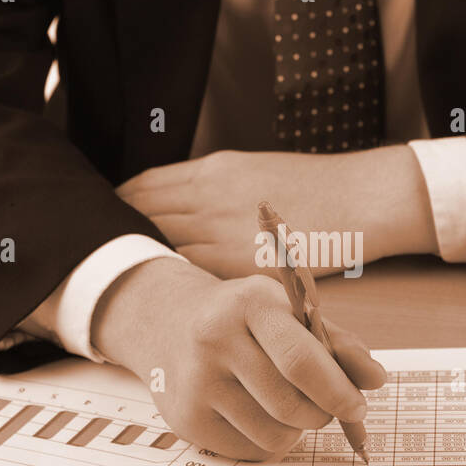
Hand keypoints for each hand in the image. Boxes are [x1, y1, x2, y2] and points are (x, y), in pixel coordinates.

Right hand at [90, 256, 386, 460]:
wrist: (170, 322)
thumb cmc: (246, 319)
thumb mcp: (289, 313)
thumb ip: (337, 344)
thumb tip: (376, 379)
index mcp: (251, 303)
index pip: (300, 359)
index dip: (337, 390)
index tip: (358, 407)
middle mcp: (215, 338)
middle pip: (289, 404)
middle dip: (321, 415)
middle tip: (328, 410)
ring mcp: (195, 381)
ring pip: (273, 434)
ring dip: (295, 430)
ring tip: (285, 406)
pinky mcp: (185, 418)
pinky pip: (249, 450)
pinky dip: (267, 441)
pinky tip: (255, 414)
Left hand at [116, 145, 437, 279]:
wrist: (364, 198)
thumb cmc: (320, 188)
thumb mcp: (257, 171)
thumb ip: (216, 187)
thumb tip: (182, 203)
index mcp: (214, 169)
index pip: (144, 185)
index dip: (118, 205)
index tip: (106, 221)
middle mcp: (211, 196)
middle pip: (142, 214)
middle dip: (119, 234)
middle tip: (101, 257)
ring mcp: (226, 230)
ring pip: (163, 246)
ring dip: (143, 262)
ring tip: (127, 281)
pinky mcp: (244, 263)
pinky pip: (196, 275)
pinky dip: (177, 282)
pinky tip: (169, 296)